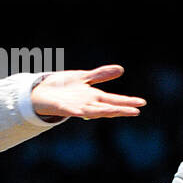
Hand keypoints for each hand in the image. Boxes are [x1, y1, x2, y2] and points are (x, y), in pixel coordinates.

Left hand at [30, 64, 145, 119]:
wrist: (40, 92)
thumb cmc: (62, 87)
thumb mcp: (83, 78)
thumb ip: (101, 75)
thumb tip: (121, 69)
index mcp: (93, 97)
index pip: (113, 100)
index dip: (127, 102)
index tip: (141, 103)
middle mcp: (87, 104)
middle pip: (107, 107)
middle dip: (121, 109)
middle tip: (136, 111)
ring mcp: (75, 107)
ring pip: (93, 111)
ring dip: (105, 111)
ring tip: (118, 111)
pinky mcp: (62, 108)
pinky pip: (71, 110)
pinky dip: (78, 111)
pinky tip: (83, 112)